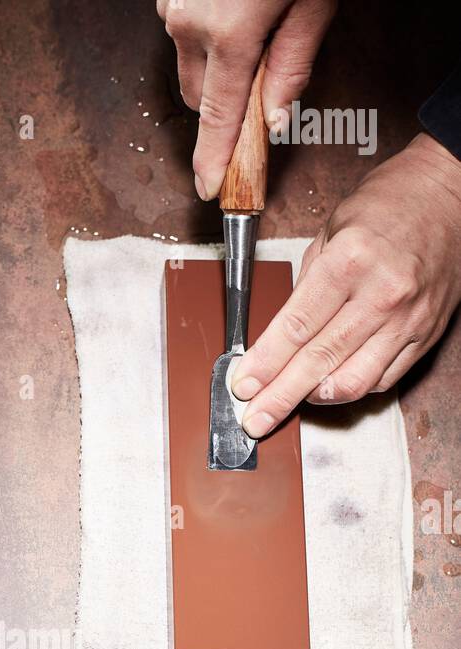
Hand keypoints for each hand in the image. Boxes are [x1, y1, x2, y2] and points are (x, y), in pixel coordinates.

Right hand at [156, 0, 336, 198]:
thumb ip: (293, 61)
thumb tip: (275, 119)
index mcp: (229, 32)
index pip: (218, 118)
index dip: (214, 161)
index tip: (210, 188)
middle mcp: (191, 22)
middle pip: (200, 98)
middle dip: (226, 102)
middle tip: (264, 75)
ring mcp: (173, 4)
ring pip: (189, 66)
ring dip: (215, 65)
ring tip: (253, 26)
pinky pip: (184, 33)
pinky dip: (205, 34)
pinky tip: (233, 8)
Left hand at [231, 134, 460, 436]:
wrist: (450, 195)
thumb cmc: (389, 205)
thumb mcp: (332, 229)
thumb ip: (306, 284)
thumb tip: (279, 335)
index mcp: (351, 261)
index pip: (296, 328)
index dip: (265, 364)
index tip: (243, 385)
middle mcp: (382, 294)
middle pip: (319, 362)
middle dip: (279, 397)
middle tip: (254, 419)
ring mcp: (407, 319)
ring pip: (353, 382)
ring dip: (314, 399)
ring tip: (290, 401)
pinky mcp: (425, 335)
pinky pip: (382, 379)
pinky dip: (350, 389)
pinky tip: (328, 387)